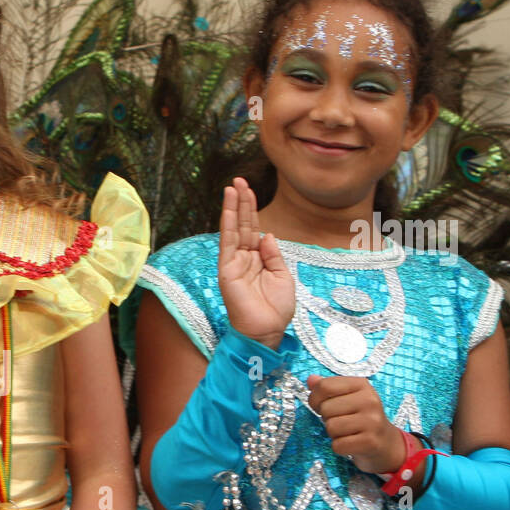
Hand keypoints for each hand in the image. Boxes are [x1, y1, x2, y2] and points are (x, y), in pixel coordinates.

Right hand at [218, 177, 293, 348]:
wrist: (267, 330)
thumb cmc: (276, 309)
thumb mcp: (283, 276)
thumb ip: (274, 255)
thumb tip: (266, 234)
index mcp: (258, 259)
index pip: (254, 229)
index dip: (252, 210)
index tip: (250, 190)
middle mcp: (244, 258)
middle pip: (243, 224)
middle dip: (242, 202)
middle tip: (239, 180)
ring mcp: (234, 263)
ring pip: (234, 229)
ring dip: (233, 207)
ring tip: (232, 187)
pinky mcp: (227, 270)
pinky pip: (228, 242)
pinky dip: (228, 224)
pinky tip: (229, 208)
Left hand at [307, 374, 403, 473]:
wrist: (385, 442)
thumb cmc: (361, 417)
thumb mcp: (348, 397)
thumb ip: (328, 388)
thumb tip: (311, 379)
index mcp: (361, 384)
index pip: (324, 386)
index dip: (315, 399)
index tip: (323, 405)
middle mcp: (369, 400)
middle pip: (326, 408)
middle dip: (327, 418)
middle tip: (342, 421)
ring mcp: (372, 421)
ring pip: (331, 427)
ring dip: (333, 434)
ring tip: (347, 431)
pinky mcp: (370, 441)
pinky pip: (337, 445)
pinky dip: (339, 447)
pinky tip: (351, 443)